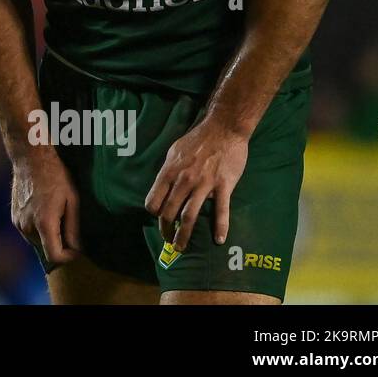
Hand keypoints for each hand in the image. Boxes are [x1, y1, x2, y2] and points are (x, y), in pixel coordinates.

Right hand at [11, 147, 80, 265]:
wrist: (30, 159)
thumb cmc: (55, 176)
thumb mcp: (72, 201)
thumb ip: (73, 228)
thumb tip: (76, 248)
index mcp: (44, 223)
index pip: (54, 256)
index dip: (68, 257)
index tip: (75, 248)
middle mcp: (28, 226)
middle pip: (45, 249)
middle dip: (58, 244)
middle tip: (66, 225)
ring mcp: (18, 222)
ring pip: (36, 241)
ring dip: (47, 236)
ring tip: (55, 215)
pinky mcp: (13, 218)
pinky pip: (28, 232)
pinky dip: (37, 228)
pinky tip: (43, 210)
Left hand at [144, 118, 248, 249]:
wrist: (223, 128)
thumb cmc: (197, 139)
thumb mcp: (174, 151)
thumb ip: (168, 171)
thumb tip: (163, 187)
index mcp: (169, 171)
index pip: (153, 200)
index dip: (154, 212)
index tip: (158, 217)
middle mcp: (183, 180)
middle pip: (169, 212)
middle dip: (166, 229)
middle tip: (168, 240)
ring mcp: (204, 184)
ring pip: (190, 215)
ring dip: (184, 235)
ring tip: (181, 247)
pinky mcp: (223, 186)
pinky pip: (221, 211)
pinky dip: (220, 227)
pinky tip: (219, 240)